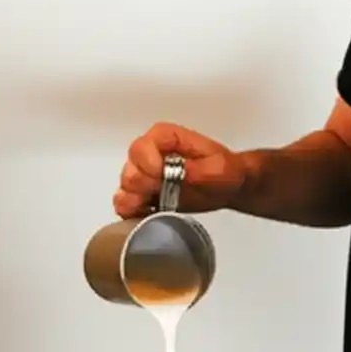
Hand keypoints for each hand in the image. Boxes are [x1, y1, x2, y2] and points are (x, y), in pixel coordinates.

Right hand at [114, 122, 248, 218]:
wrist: (225, 186)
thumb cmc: (224, 171)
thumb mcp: (218, 168)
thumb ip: (195, 170)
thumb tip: (175, 176)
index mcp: (163, 137)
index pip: (141, 148)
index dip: (149, 165)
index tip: (165, 178)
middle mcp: (147, 152)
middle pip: (130, 171)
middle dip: (146, 187)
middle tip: (167, 195)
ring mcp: (142, 173)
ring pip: (125, 189)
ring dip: (137, 201)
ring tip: (157, 207)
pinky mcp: (142, 193)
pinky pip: (124, 204)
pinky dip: (133, 212)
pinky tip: (150, 214)